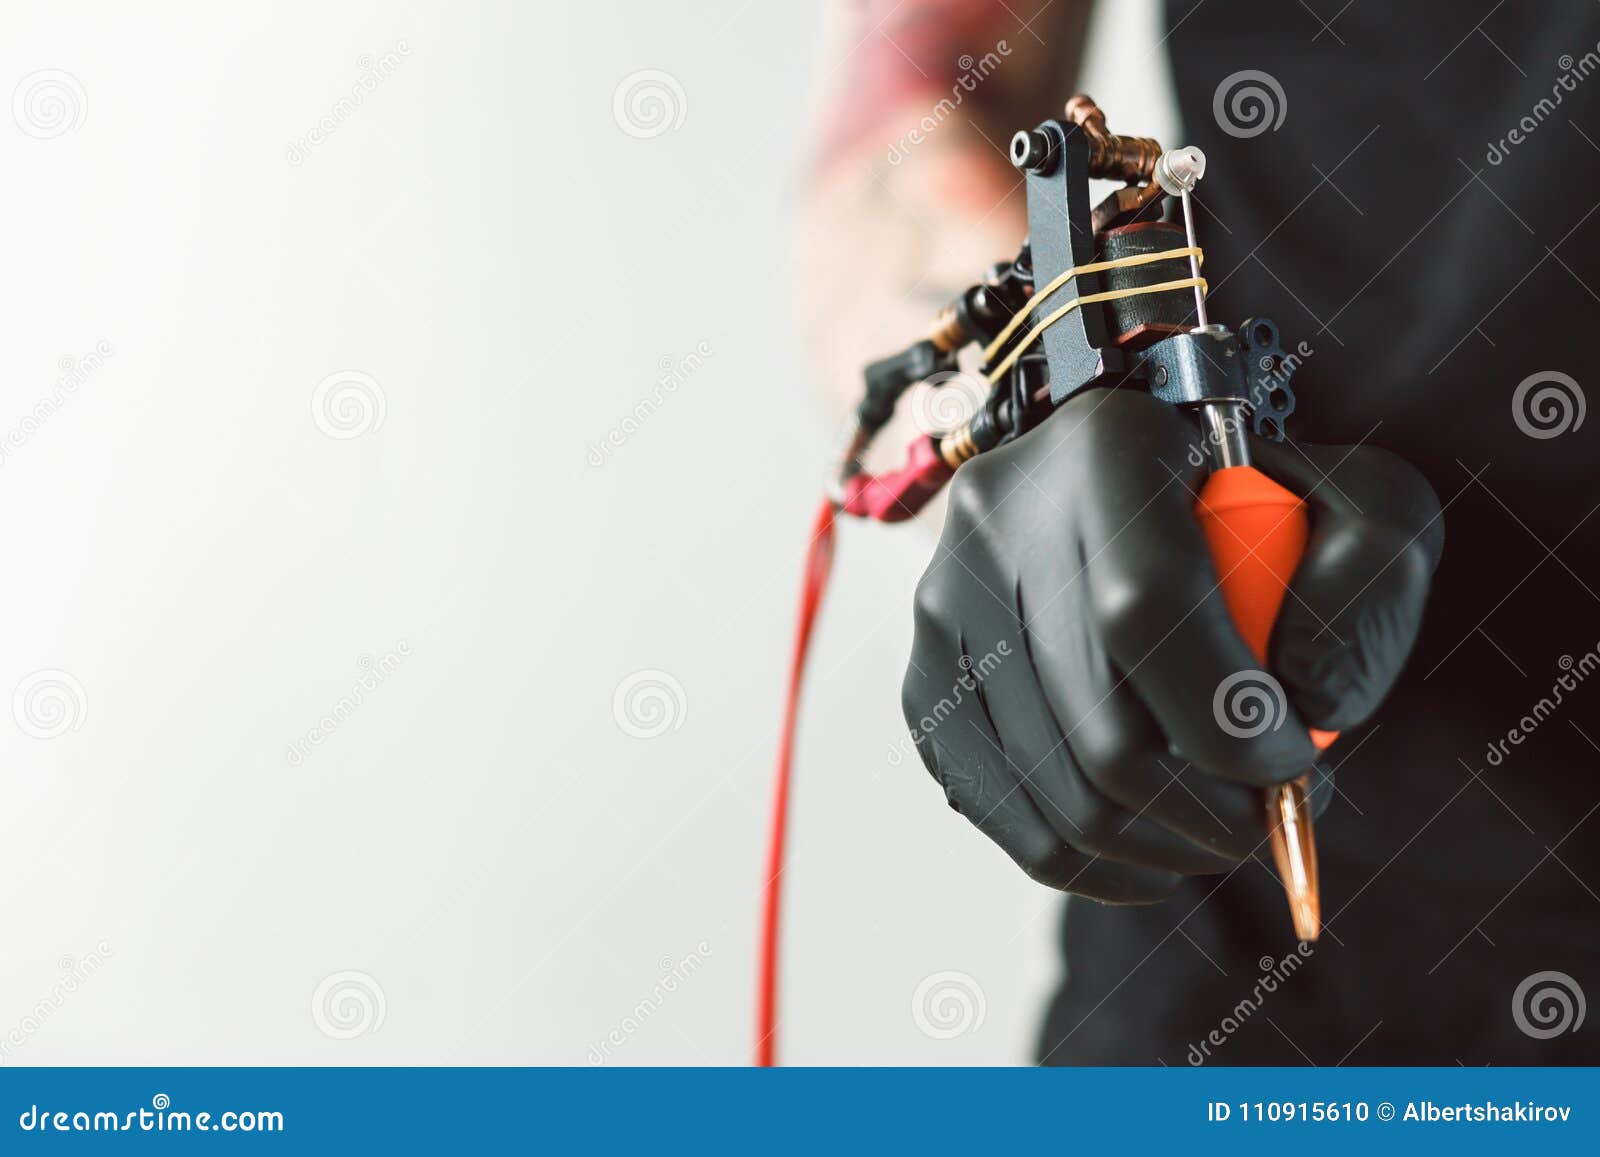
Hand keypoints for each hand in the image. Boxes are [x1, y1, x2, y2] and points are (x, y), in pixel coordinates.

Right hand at [901, 388, 1441, 901]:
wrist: (1136, 493)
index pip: (1145, 609)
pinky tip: (1154, 849)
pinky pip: (1001, 814)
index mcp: (1103, 450)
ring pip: (1054, 792)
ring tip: (1222, 830)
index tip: (1292, 765)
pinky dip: (1091, 863)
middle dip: (1211, 812)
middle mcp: (997, 520)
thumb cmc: (1261, 508)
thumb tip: (1307, 706)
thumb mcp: (1363, 504)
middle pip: (1099, 729)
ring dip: (1162, 848)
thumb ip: (1370, 582)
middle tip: (1271, 817)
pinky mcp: (925, 680)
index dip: (1226, 717)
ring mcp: (943, 605)